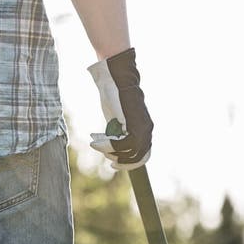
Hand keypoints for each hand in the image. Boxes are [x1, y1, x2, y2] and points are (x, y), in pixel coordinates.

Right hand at [88, 47, 152, 169]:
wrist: (115, 79)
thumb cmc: (114, 97)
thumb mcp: (117, 120)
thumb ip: (119, 133)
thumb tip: (112, 148)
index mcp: (145, 129)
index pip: (143, 155)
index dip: (129, 163)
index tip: (114, 164)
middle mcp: (147, 130)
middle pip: (137, 157)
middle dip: (120, 161)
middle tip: (106, 157)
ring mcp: (143, 127)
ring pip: (129, 152)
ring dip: (110, 152)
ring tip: (96, 144)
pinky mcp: (135, 123)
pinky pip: (122, 144)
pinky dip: (107, 145)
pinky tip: (96, 140)